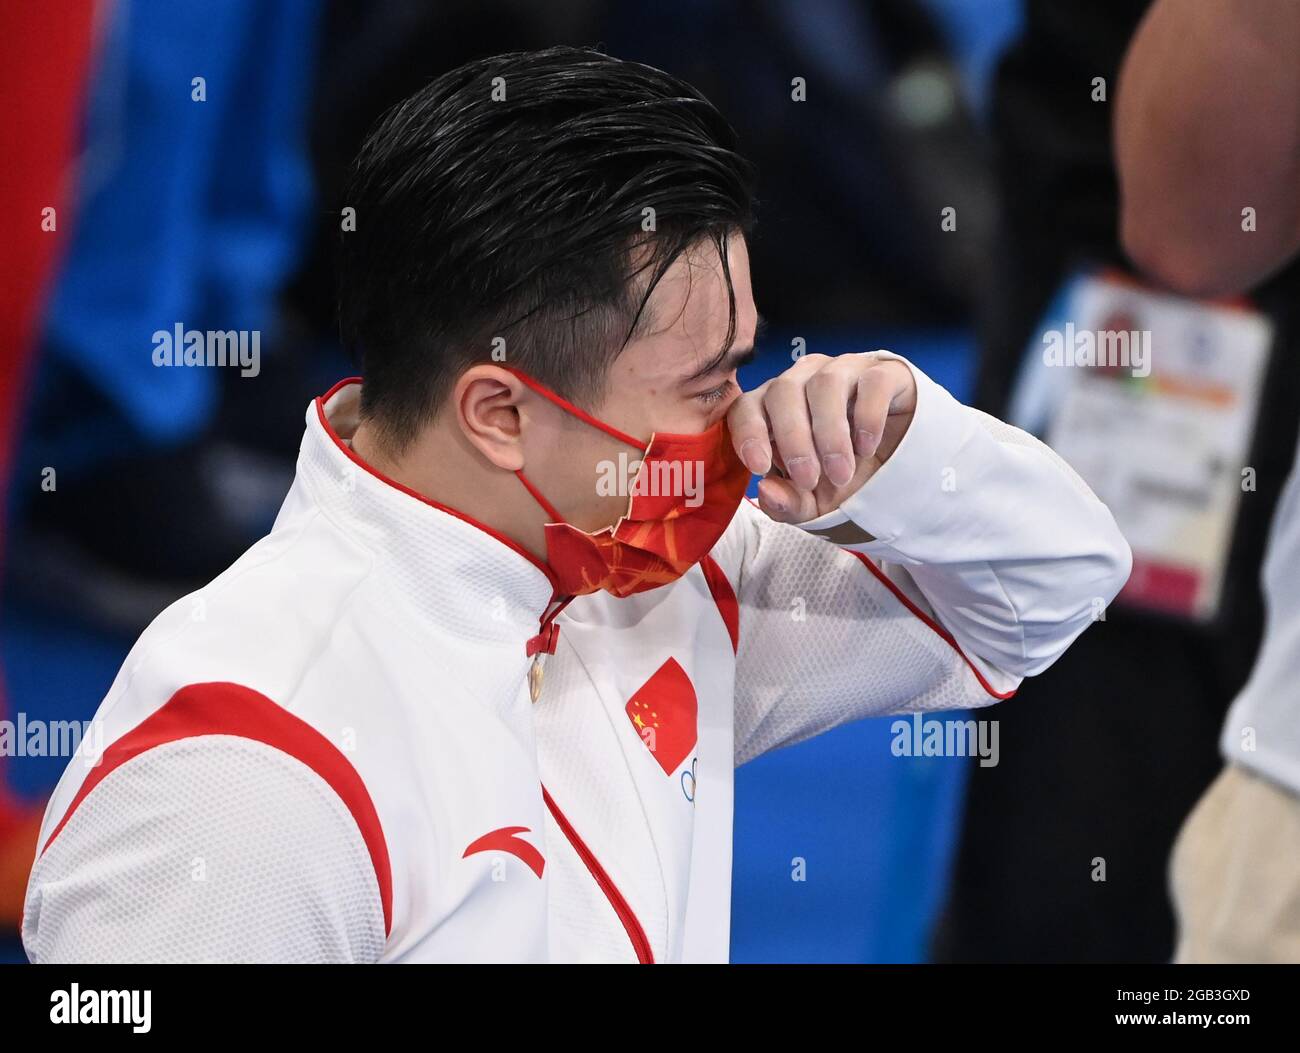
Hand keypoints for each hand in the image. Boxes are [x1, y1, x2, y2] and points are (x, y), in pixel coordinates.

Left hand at [727, 352, 916, 522]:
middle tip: (809, 479)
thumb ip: (786, 503)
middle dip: (793, 440)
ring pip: (826, 382)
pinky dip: (867, 416)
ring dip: (830, 432)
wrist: (898, 469)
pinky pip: (871, 381)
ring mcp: (843, 370)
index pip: (747, 406)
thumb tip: (766, 491)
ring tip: (841, 472)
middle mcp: (803, 380)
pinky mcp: (883, 372)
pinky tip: (867, 447)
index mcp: (774, 407)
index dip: (748, 433)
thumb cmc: (843, 477)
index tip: (760, 467)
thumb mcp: (812, 503)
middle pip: (784, 391)